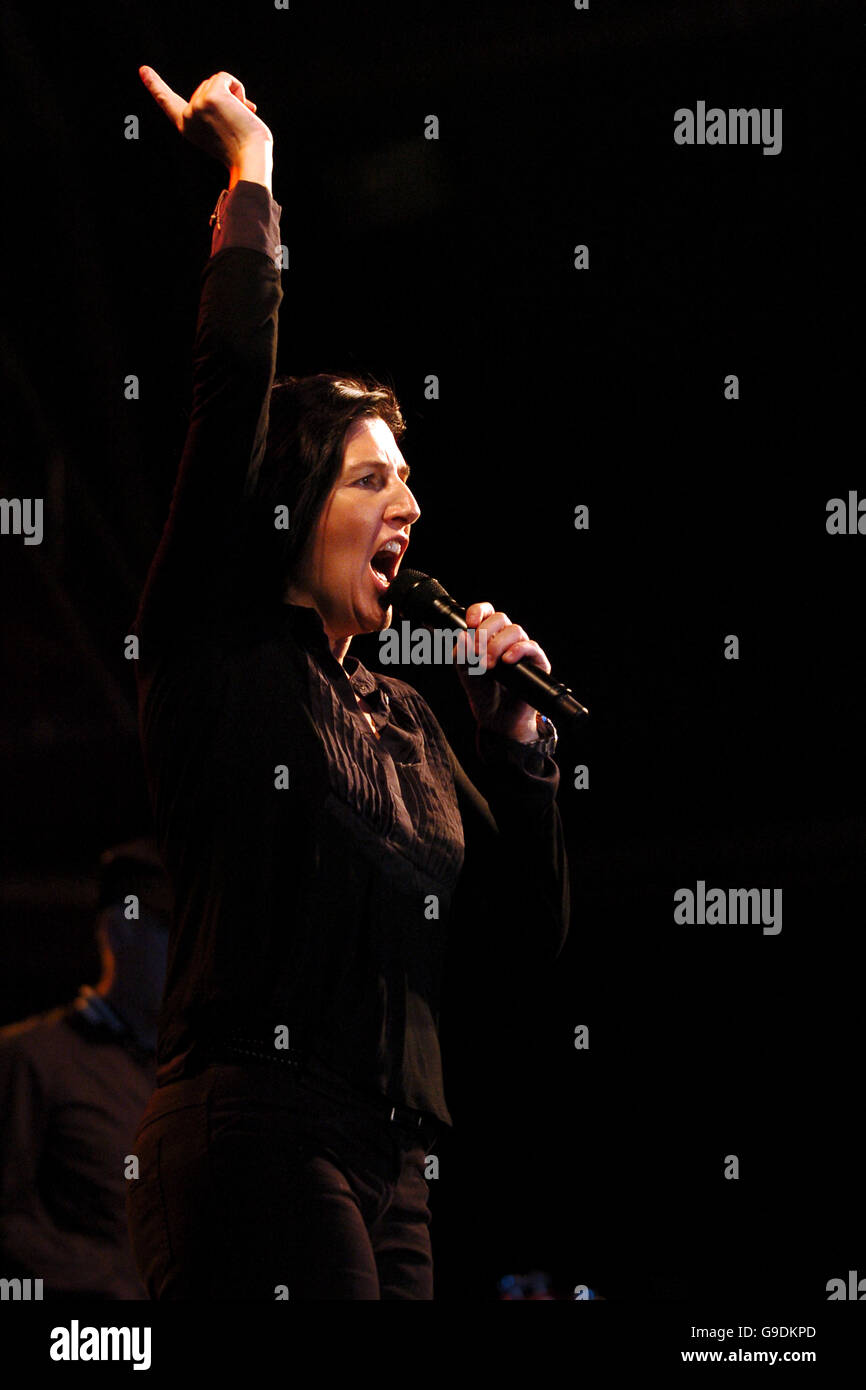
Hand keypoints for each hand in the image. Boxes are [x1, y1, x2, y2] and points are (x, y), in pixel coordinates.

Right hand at [138, 66, 272, 170]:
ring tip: (240, 119)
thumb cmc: (246, 154)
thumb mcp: (227, 134)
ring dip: (235, 95)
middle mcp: (188, 116)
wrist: (251, 161)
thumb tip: (247, 107)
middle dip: (226, 98)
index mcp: (187, 128)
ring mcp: (198, 106)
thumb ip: (223, 117)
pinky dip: (238, 89)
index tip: (143, 70)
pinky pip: (226, 78)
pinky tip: (242, 109)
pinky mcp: (212, 98)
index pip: (168, 103)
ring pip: (217, 81)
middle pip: (207, 86)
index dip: (155, 86)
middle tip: (238, 123)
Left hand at [454, 602, 551, 740]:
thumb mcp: (465, 671)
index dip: (479, 611)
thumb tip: (463, 635)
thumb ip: (463, 654)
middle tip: (477, 654)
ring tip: (488, 665)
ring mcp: (522, 649)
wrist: (497, 718)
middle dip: (485, 633)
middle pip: (500, 618)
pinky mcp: (536, 662)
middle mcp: (506, 639)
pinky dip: (518, 650)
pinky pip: (531, 647)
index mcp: (488, 635)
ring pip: (515, 630)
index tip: (471, 622)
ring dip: (498, 645)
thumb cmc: (483, 692)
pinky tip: (507, 660)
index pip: (487, 612)